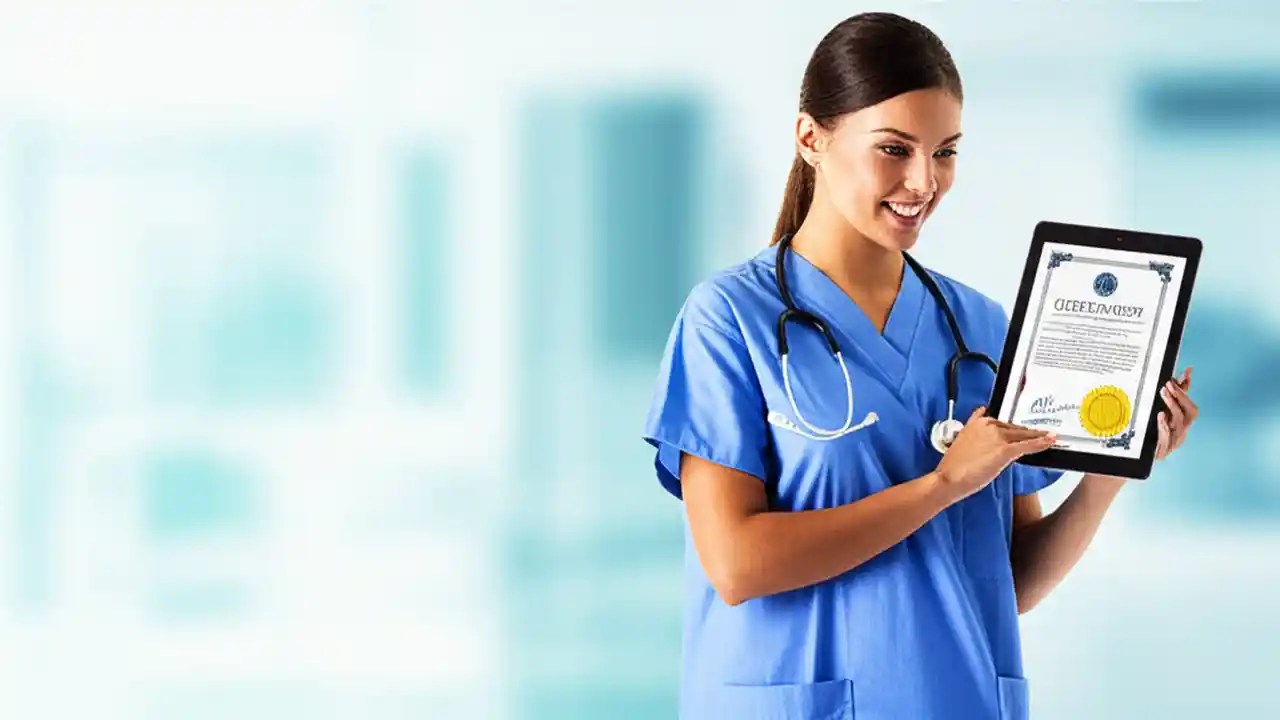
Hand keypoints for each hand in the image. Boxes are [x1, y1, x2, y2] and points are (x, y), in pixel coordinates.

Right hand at [935, 406, 1056, 501]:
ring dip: (1039, 436)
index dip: (1015, 428)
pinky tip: (1050, 441)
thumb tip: (982, 416)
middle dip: (1029, 432)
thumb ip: (974, 430)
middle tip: (1043, 434)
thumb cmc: (953, 465)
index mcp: (977, 422)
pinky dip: (1041, 443)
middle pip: (1015, 428)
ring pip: (1023, 435)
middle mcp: (988, 425)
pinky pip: (1027, 445)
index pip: (1003, 423)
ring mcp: (997, 437)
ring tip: (1051, 437)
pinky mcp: (1004, 450)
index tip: (1025, 429)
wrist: (948, 478)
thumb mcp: (962, 441)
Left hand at [1155, 366, 1196, 460]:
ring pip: (1181, 421)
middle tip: (1168, 384)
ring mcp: (1175, 439)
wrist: (1143, 457)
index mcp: (1182, 421)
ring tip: (1164, 393)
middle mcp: (1182, 429)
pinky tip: (1161, 416)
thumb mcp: (1161, 415)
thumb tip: (1182, 374)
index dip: (1189, 387)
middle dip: (1181, 396)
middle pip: (1191, 412)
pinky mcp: (1165, 448)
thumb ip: (1172, 397)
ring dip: (1173, 405)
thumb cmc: (1154, 435)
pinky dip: (1165, 425)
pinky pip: (1168, 436)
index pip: (1189, 402)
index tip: (1187, 371)